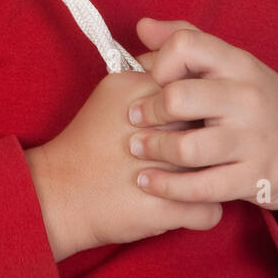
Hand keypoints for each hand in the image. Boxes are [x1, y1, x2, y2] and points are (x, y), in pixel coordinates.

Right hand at [32, 63, 223, 259]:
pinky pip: (212, 213)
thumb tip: (179, 64)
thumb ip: (150, 71)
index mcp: (151, 94)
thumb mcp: (114, 91)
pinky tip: (182, 206)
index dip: (198, 108)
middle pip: (213, 129)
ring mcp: (171, 170)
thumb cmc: (87, 142)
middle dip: (206, 140)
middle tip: (186, 152)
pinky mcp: (170, 209)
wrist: (59, 192)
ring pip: (218, 171)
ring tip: (187, 179)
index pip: (200, 89)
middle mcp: (166, 127)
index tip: (185, 121)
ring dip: (208, 177)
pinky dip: (201, 214)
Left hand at [126, 19, 277, 232]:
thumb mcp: (237, 68)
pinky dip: (167, 187)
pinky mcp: (254, 178)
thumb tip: (142, 26)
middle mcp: (248, 98)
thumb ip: (190, 43)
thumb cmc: (265, 106)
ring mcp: (253, 140)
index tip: (153, 79)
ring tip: (136, 148)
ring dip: (152, 150)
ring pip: (186, 147)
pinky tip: (148, 182)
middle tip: (135, 117)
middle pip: (179, 97)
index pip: (186, 45)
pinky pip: (200, 187)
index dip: (159, 61)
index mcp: (240, 64)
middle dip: (149, 109)